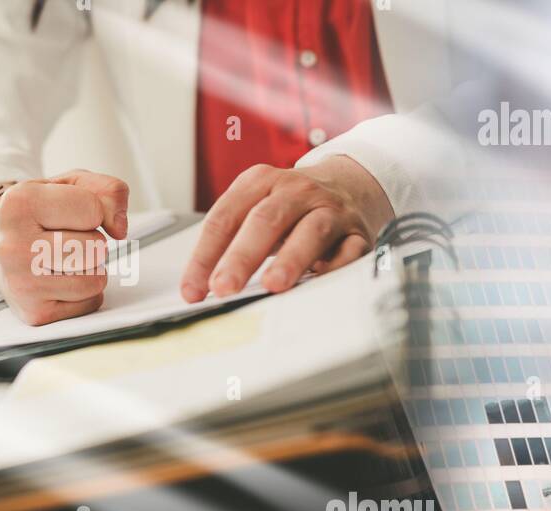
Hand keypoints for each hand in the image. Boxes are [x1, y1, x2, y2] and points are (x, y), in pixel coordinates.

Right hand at [0, 170, 129, 325]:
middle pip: (96, 247)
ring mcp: (22, 284)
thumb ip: (108, 191)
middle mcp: (13, 245)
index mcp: (19, 204)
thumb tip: (121, 229)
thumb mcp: (71, 185)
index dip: (94, 210)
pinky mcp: (35, 313)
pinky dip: (86, 292)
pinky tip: (61, 280)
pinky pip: (91, 302)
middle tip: (67, 238)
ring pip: (96, 279)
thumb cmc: (40, 214)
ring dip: (91, 268)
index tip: (70, 212)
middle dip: (93, 241)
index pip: (93, 209)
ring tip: (65, 258)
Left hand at [180, 156, 392, 302]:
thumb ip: (231, 240)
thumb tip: (204, 286)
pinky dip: (336, 267)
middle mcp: (296, 190)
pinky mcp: (358, 232)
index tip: (193, 288)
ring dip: (291, 259)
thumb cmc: (291, 207)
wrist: (349, 185)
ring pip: (312, 231)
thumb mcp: (256, 207)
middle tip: (223, 287)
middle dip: (241, 256)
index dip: (205, 254)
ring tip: (272, 285)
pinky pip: (350, 250)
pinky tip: (320, 282)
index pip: (225, 217)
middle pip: (265, 220)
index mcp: (260, 181)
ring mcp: (330, 209)